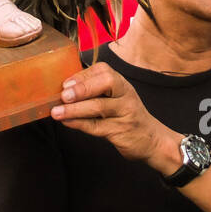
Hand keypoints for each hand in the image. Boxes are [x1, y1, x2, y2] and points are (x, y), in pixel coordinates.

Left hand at [50, 62, 169, 163]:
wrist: (153, 140)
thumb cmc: (127, 115)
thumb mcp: (117, 98)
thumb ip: (96, 91)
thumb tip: (64, 89)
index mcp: (122, 84)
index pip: (103, 71)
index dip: (82, 76)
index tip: (65, 84)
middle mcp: (126, 95)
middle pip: (106, 83)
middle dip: (82, 88)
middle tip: (63, 95)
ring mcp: (125, 113)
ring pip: (99, 107)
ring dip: (74, 109)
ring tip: (56, 112)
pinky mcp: (120, 131)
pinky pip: (97, 126)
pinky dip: (79, 123)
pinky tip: (67, 122)